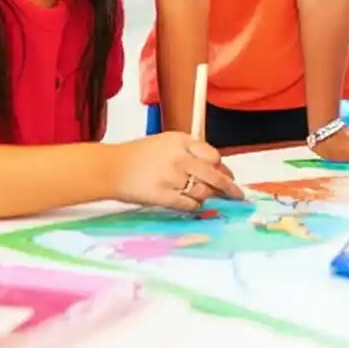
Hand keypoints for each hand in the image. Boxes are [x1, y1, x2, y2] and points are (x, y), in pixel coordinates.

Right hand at [107, 132, 243, 210]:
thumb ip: (190, 152)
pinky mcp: (162, 196)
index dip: (223, 168)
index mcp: (181, 141)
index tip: (228, 176)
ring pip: (203, 192)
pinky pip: (189, 205)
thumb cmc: (138, 155)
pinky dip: (194, 207)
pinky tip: (192, 205)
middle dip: (230, 189)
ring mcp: (171, 177)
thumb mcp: (166, 142)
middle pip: (215, 176)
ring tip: (208, 199)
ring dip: (209, 198)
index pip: (214, 156)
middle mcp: (179, 158)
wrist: (110, 167)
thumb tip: (217, 168)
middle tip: (238, 196)